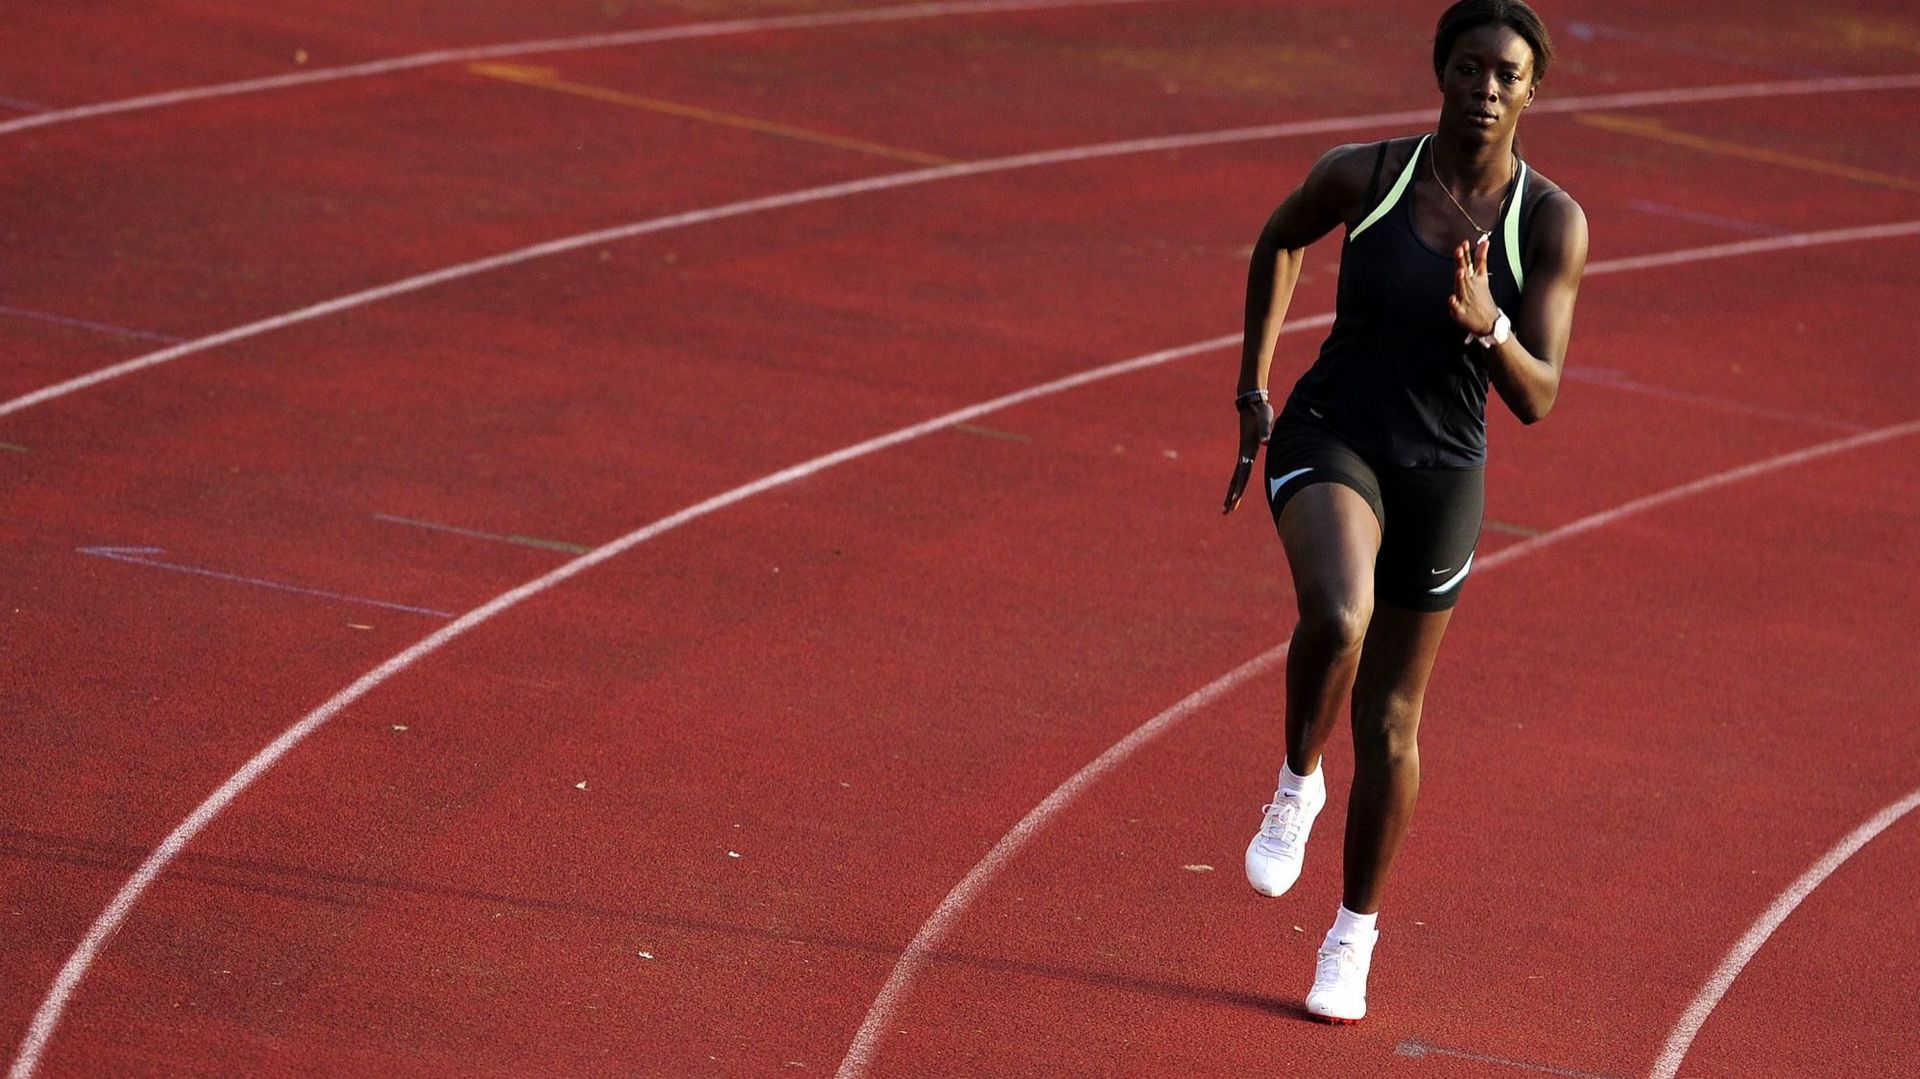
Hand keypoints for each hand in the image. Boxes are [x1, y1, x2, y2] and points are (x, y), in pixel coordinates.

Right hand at [1223, 397, 1274, 513]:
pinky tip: (1238, 488)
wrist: (1252, 403)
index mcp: (1247, 451)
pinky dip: (1239, 481)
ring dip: (1233, 491)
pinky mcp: (1247, 451)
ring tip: (1230, 505)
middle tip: (1226, 511)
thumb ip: (1265, 432)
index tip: (1234, 500)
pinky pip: (1241, 471)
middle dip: (1231, 496)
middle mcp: (1243, 454)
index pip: (1242, 473)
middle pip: (1236, 479)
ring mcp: (1244, 453)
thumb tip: (1265, 442)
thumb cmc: (1260, 412)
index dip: (1239, 487)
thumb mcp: (1265, 420)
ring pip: (1237, 477)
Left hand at [1448, 235, 1498, 337]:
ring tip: (1460, 270)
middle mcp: (1469, 287)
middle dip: (1462, 261)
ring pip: (1461, 288)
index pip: (1470, 263)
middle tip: (1460, 250)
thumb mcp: (1482, 277)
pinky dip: (1454, 303)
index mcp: (1474, 279)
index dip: (1466, 253)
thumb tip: (1484, 241)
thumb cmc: (1482, 297)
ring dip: (1460, 279)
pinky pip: (1456, 307)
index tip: (1464, 243)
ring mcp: (1465, 299)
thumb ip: (1481, 259)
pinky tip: (1451, 298)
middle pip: (1465, 273)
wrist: (1489, 322)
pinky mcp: (1461, 312)